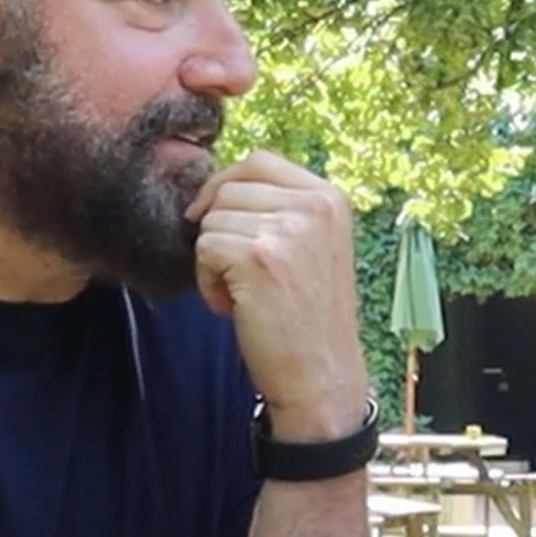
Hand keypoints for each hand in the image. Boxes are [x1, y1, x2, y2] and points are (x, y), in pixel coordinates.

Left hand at [186, 151, 366, 437]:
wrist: (321, 375)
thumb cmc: (308, 317)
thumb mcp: (314, 247)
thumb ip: (283, 209)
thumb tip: (218, 185)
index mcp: (331, 197)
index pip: (259, 161)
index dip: (225, 186)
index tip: (214, 218)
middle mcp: (315, 206)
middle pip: (229, 189)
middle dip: (219, 229)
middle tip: (239, 273)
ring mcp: (288, 229)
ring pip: (212, 220)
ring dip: (212, 260)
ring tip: (242, 294)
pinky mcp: (258, 257)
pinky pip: (204, 248)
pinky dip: (207, 281)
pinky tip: (233, 306)